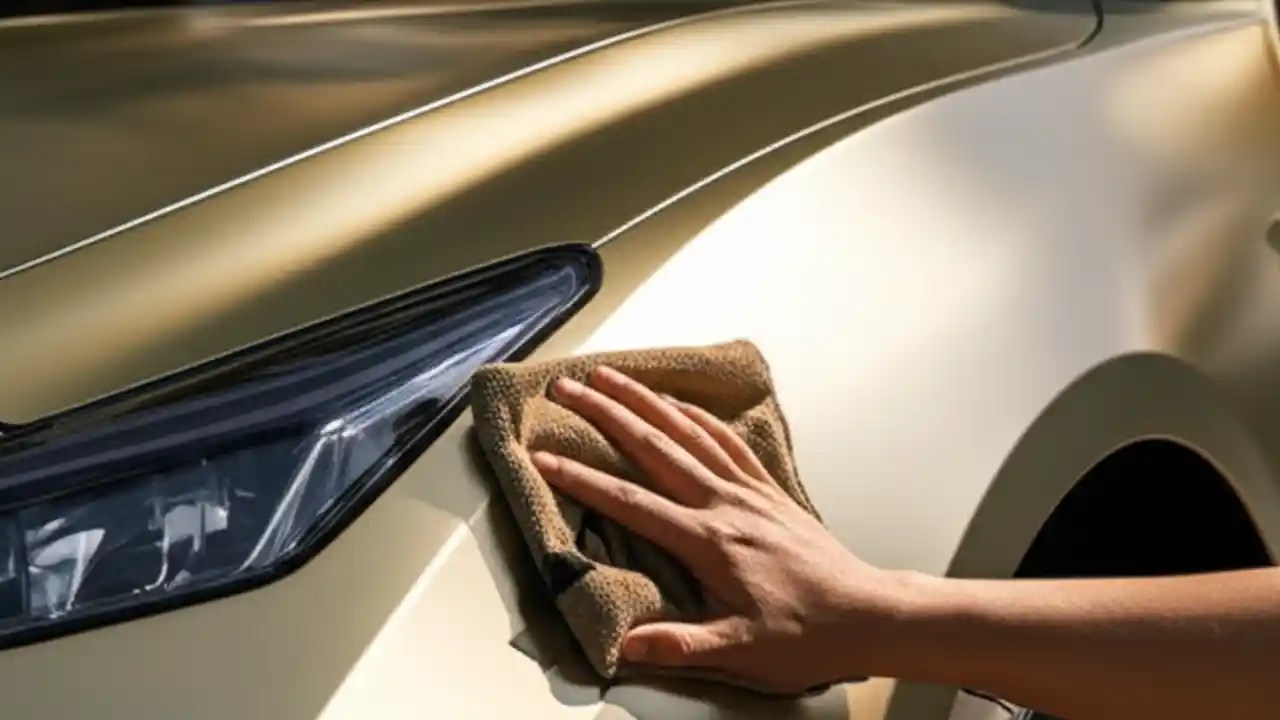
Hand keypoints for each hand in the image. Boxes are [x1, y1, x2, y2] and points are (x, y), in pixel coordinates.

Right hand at [531, 366, 913, 692]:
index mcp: (711, 541)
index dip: (583, 480)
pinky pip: (725, 439)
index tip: (544, 458)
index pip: (633, 503)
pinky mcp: (768, 489)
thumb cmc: (807, 634)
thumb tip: (624, 646)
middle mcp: (726, 504)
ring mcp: (748, 490)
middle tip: (568, 387)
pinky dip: (697, 414)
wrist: (867, 613)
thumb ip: (681, 644)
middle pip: (654, 447)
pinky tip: (679, 403)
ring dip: (645, 399)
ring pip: (688, 431)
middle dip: (606, 413)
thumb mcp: (741, 649)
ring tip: (611, 376)